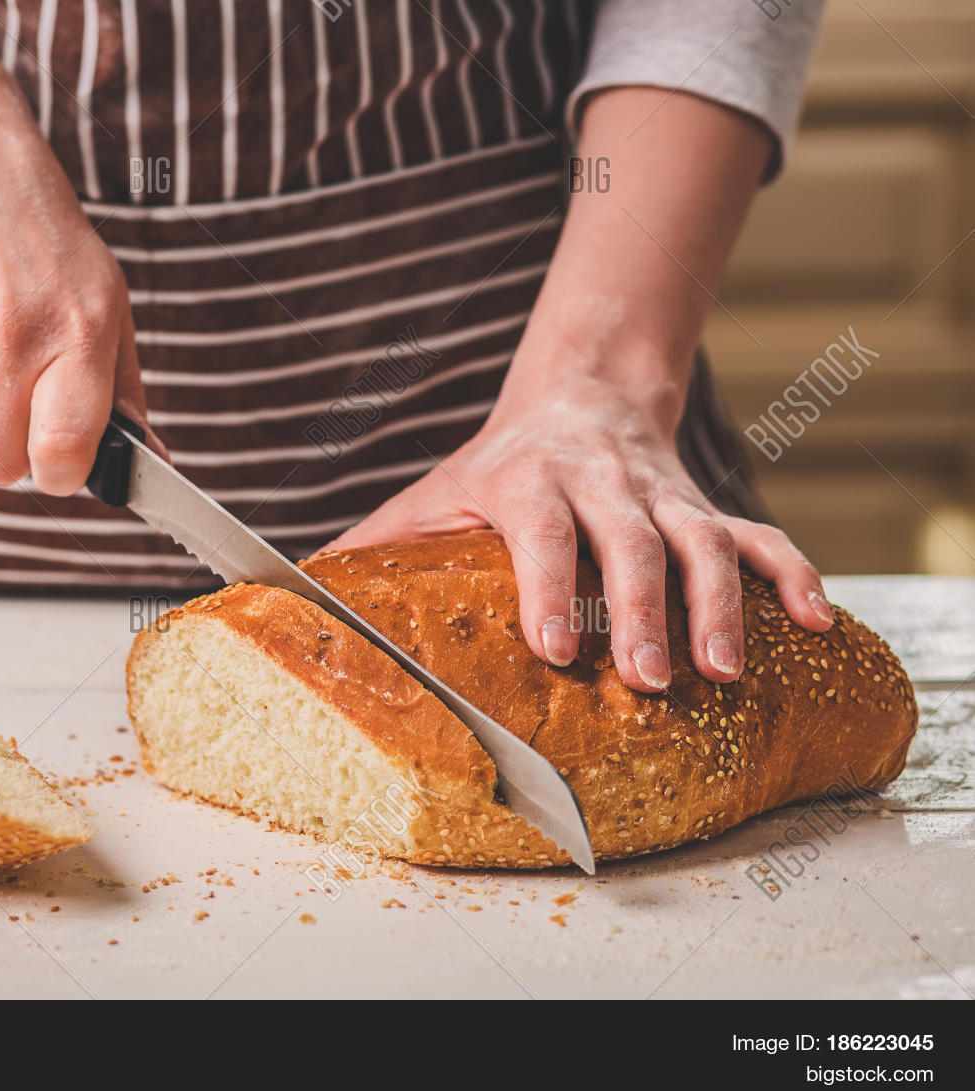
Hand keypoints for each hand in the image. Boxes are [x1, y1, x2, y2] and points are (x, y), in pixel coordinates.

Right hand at [0, 71, 151, 494]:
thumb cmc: (45, 238)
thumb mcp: (107, 302)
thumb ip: (125, 393)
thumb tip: (154, 469)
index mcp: (79, 330)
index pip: (63, 450)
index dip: (60, 475)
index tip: (61, 464)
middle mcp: (14, 333)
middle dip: (8, 454)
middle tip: (19, 412)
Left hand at [325, 366, 835, 692]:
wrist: (580, 393)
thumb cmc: (494, 466)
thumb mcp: (434, 494)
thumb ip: (378, 545)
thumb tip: (292, 596)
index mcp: (525, 481)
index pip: (540, 533)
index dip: (548, 588)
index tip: (552, 647)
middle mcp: (601, 483)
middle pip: (628, 542)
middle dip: (640, 611)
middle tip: (648, 680)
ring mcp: (662, 494)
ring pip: (703, 541)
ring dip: (719, 605)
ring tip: (723, 672)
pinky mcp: (706, 505)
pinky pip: (760, 535)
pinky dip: (792, 575)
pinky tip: (814, 623)